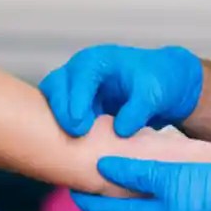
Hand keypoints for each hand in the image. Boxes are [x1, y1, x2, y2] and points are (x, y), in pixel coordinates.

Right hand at [39, 45, 203, 137]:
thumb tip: (120, 130)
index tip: (79, 129)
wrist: (161, 86)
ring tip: (69, 145)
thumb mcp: (153, 93)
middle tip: (73, 137)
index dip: (76, 102)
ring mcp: (72, 89)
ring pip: (49, 102)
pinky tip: (70, 148)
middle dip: (59, 113)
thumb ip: (138, 109)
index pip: (78, 78)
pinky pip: (57, 116)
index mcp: (95, 62)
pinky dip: (60, 130)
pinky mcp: (71, 106)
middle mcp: (77, 72)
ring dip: (55, 123)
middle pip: (54, 87)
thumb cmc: (157, 82)